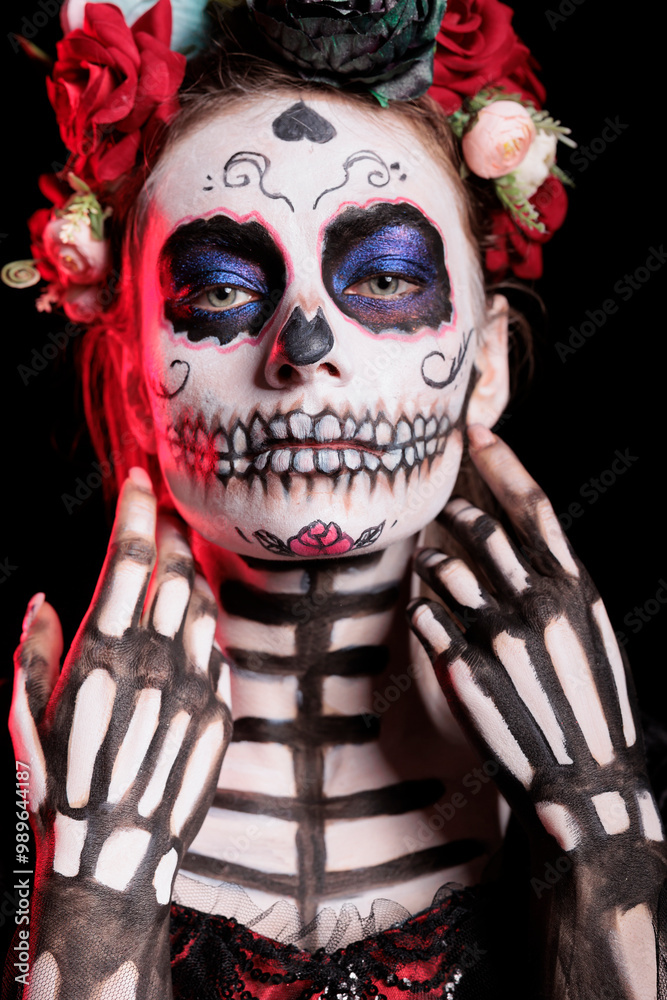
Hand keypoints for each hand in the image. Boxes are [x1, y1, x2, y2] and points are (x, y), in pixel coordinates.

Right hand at [9, 468, 231, 998]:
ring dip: (193, 570)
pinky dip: (205, 624)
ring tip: (181, 556)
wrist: (116, 858)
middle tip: (165, 512)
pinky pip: (217, 649)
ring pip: (203, 603)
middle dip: (171, 531)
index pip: (128, 559)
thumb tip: (42, 600)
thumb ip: (34, 652)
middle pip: (175, 571)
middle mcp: (155, 660)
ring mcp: (194, 685)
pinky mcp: (219, 711)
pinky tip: (195, 620)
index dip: (137, 511)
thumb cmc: (59, 788)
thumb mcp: (26, 718)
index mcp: (103, 653)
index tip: (141, 480)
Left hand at [408, 426, 664, 997]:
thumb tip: (524, 542)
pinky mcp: (463, 668)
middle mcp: (536, 602)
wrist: (583, 781)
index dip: (503, 462)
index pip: (533, 506)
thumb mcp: (588, 633)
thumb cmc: (586, 703)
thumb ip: (556, 585)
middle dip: (454, 510)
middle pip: (483, 529)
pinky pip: (424, 615)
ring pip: (444, 568)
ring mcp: (498, 634)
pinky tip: (421, 609)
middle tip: (440, 505)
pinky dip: (418, 605)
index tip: (475, 432)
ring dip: (430, 559)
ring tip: (429, 561)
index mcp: (573, 587)